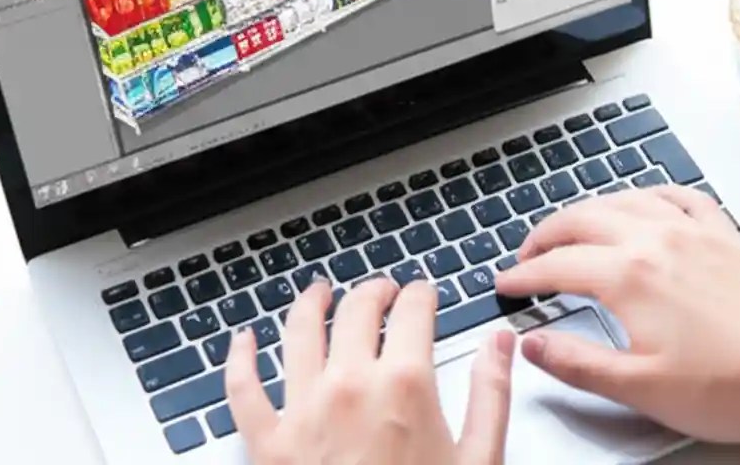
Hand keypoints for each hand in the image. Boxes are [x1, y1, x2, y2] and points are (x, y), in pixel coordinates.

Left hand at [225, 279, 517, 464]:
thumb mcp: (480, 459)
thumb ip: (491, 392)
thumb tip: (500, 343)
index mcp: (406, 385)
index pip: (413, 311)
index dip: (420, 292)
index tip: (423, 291)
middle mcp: (350, 385)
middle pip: (357, 311)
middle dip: (373, 291)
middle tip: (383, 290)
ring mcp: (302, 410)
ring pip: (299, 332)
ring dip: (310, 304)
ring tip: (319, 292)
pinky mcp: (266, 443)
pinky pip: (243, 388)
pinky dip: (239, 358)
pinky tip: (243, 340)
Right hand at [494, 186, 739, 446]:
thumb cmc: (731, 388)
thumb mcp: (638, 388)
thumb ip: (577, 363)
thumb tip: (533, 346)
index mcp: (630, 278)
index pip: (556, 266)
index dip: (522, 275)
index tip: (506, 285)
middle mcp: (658, 242)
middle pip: (582, 220)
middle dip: (544, 235)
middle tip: (526, 256)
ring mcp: (692, 233)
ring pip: (623, 200)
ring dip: (587, 211)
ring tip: (570, 230)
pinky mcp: (722, 236)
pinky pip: (677, 195)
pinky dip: (648, 195)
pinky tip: (641, 204)